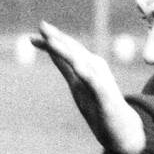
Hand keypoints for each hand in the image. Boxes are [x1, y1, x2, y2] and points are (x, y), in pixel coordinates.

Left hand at [31, 21, 146, 153]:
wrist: (122, 127)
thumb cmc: (98, 104)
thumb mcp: (76, 83)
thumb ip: (64, 67)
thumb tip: (50, 51)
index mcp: (86, 64)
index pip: (66, 49)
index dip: (50, 41)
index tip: (31, 38)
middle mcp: (94, 67)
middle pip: (73, 49)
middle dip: (57, 38)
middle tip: (41, 26)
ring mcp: (100, 80)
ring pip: (81, 62)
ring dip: (66, 51)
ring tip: (51, 42)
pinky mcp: (106, 97)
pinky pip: (95, 83)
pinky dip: (86, 74)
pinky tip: (77, 68)